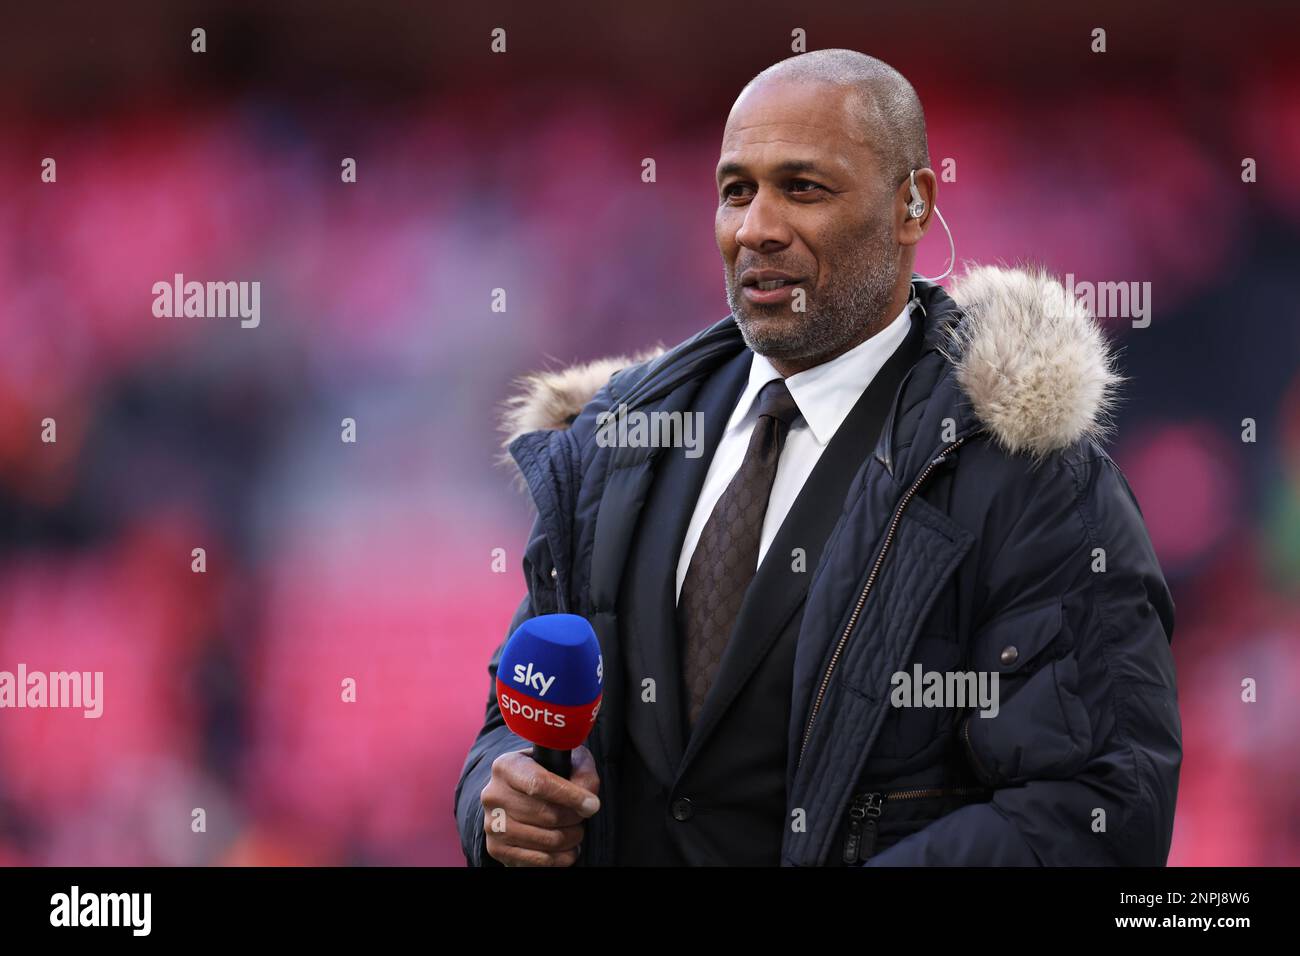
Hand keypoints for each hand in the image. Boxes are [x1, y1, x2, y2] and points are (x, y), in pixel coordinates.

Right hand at [481, 745, 600, 865]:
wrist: (518, 795)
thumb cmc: (547, 775)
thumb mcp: (566, 762)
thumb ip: (582, 774)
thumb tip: (589, 801)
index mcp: (506, 767)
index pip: (538, 783)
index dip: (570, 796)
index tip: (592, 804)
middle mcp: (494, 795)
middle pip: (546, 814)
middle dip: (574, 818)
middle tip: (582, 815)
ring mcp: (492, 825)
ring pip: (547, 840)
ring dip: (571, 838)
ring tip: (576, 830)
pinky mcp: (497, 849)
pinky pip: (540, 860)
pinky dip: (563, 857)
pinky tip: (569, 848)